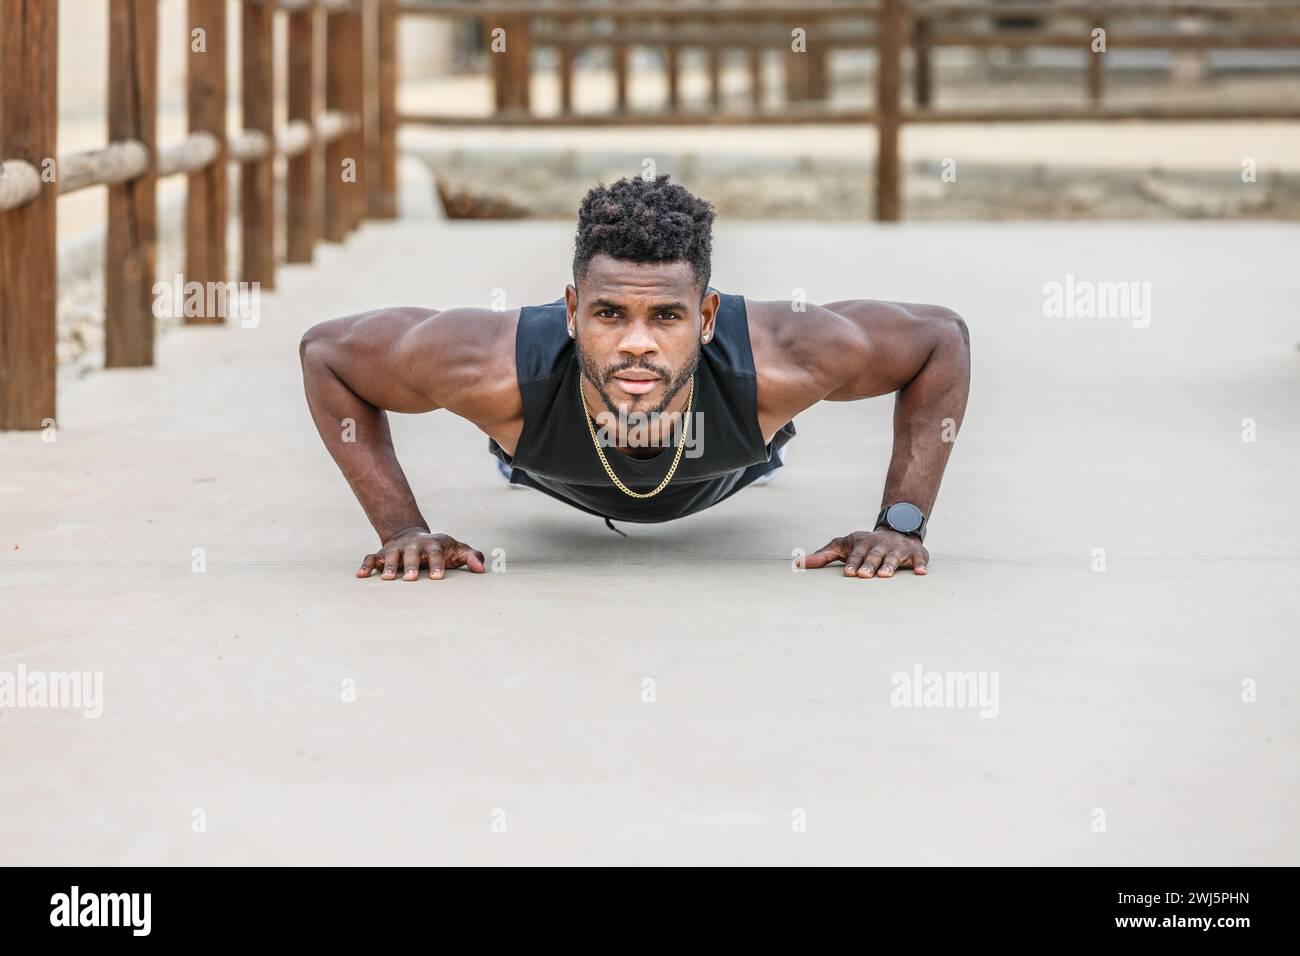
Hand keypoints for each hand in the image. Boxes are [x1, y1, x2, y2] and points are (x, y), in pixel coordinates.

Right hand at [358, 527, 485, 580]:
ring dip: (389, 567)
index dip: (437, 564)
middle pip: (412, 553)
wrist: (413, 537)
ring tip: (386, 579)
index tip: (438, 578)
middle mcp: (413, 546)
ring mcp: (396, 549)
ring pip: (391, 556)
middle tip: (410, 579)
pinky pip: (371, 558)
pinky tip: (360, 576)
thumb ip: (471, 556)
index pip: (437, 553)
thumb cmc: (440, 550)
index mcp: (433, 544)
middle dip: (411, 565)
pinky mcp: (382, 554)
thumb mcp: (457, 550)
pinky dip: (365, 566)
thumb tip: (481, 569)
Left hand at [803, 529, 928, 578]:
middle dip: (869, 565)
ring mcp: (899, 548)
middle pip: (874, 555)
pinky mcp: (916, 553)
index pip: (856, 554)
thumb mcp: (843, 546)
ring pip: (894, 556)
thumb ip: (823, 556)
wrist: (897, 528)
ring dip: (890, 565)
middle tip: (864, 576)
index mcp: (863, 543)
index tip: (848, 573)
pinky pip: (920, 558)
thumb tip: (796, 563)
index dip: (853, 563)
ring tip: (885, 575)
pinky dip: (920, 564)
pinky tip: (920, 572)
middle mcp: (881, 544)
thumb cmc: (864, 544)